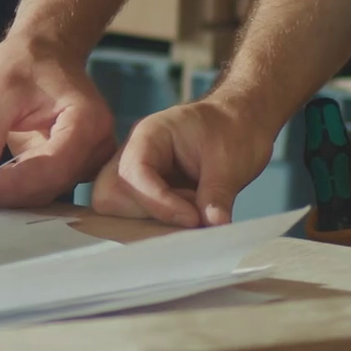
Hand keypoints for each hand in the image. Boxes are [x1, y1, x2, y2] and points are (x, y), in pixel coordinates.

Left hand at [0, 39, 116, 207]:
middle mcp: (94, 149)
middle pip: (47, 187)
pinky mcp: (66, 169)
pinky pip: (35, 187)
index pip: (50, 168)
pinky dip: (5, 189)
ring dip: (0, 196)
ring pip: (40, 194)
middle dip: (1, 194)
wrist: (44, 53)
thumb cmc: (27, 61)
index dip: (9, 184)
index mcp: (87, 122)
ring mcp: (84, 162)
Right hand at [91, 95, 279, 227]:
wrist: (240, 125)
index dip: (158, 203)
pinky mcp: (141, 192)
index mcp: (149, 135)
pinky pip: (133, 215)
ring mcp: (133, 174)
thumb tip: (214, 224)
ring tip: (193, 212)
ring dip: (153, 220)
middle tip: (192, 215)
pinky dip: (159, 223)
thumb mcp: (230, 162)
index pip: (133, 174)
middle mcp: (132, 154)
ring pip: (116, 209)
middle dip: (148, 213)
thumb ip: (217, 194)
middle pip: (110, 194)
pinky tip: (188, 217)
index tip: (193, 218)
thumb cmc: (233, 131)